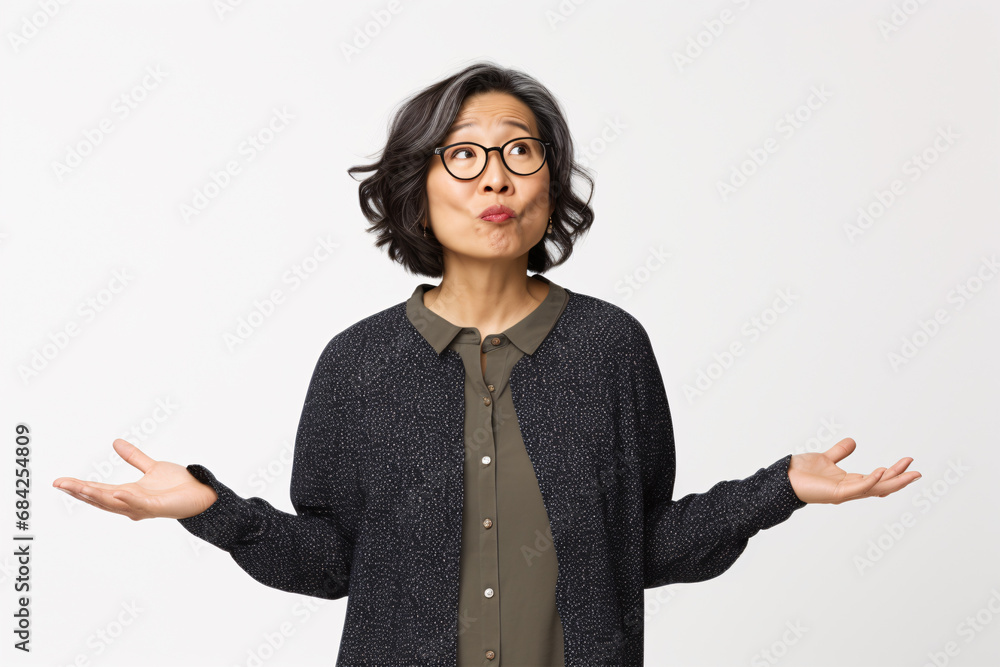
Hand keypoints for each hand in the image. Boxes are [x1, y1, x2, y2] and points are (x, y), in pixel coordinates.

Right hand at [52, 439, 217, 520]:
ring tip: (78, 487)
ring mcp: (143, 507)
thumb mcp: (152, 467)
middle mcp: (131, 503)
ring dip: (96, 495)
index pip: (98, 490)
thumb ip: (133, 457)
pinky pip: (139, 503)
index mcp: (128, 494)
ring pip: (114, 502)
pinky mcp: (157, 507)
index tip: (60, 481)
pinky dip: (127, 498)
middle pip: (100, 498)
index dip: (79, 487)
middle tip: (60, 484)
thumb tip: (115, 442)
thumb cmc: (178, 485)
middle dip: (79, 491)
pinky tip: (116, 491)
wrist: (201, 493)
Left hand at [787, 437, 920, 503]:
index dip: (892, 472)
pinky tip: (882, 471)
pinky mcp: (837, 493)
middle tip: (918, 471)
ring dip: (894, 481)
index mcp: (849, 482)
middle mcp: (850, 489)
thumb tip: (853, 442)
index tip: (907, 462)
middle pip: (881, 485)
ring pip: (876, 488)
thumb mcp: (826, 458)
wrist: (784, 479)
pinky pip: (859, 488)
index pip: (876, 478)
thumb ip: (840, 452)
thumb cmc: (802, 473)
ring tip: (910, 473)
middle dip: (900, 479)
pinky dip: (872, 480)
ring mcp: (845, 493)